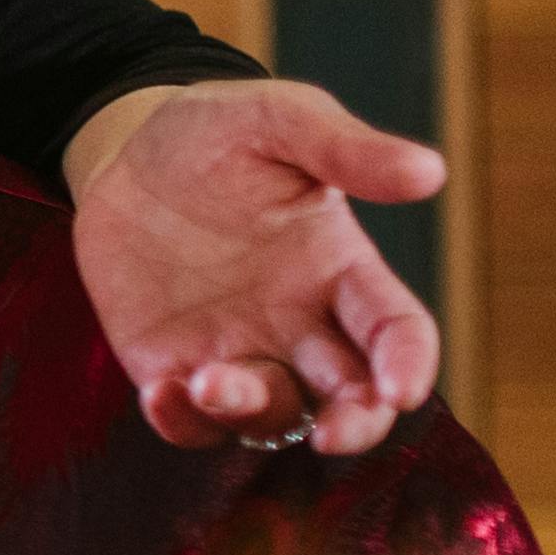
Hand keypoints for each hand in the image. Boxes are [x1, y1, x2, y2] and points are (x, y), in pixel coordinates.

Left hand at [62, 82, 444, 454]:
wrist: (123, 152)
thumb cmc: (215, 130)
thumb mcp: (276, 120)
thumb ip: (346, 148)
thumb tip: (431, 173)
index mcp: (340, 268)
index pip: (396, 330)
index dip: (408, 363)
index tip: (400, 390)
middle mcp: (298, 322)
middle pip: (349, 396)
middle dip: (353, 424)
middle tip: (333, 434)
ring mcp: (236, 349)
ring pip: (268, 414)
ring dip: (252, 413)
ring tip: (211, 382)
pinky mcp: (170, 365)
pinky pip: (186, 419)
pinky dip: (180, 421)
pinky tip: (161, 393)